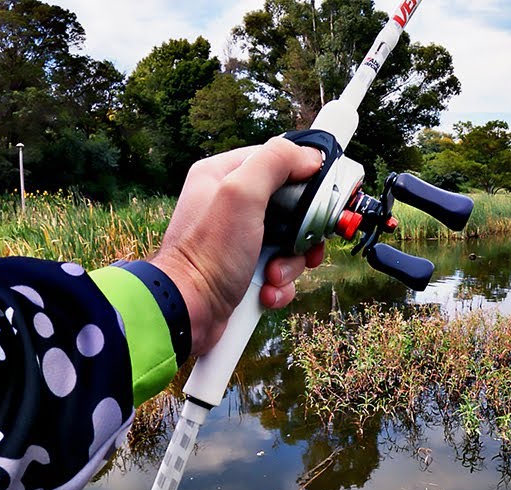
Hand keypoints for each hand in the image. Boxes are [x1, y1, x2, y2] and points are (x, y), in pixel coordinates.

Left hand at [149, 137, 328, 355]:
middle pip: (293, 206)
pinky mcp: (246, 269)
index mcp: (224, 176)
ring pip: (290, 243)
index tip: (323, 196)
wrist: (187, 312)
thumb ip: (275, 163)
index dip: (306, 177)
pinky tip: (266, 292)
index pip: (278, 160)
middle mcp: (231, 205)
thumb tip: (309, 157)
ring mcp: (239, 239)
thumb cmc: (207, 255)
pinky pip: (280, 271)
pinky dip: (280, 285)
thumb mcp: (241, 195)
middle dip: (302, 232)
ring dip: (291, 264)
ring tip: (273, 276)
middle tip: (303, 245)